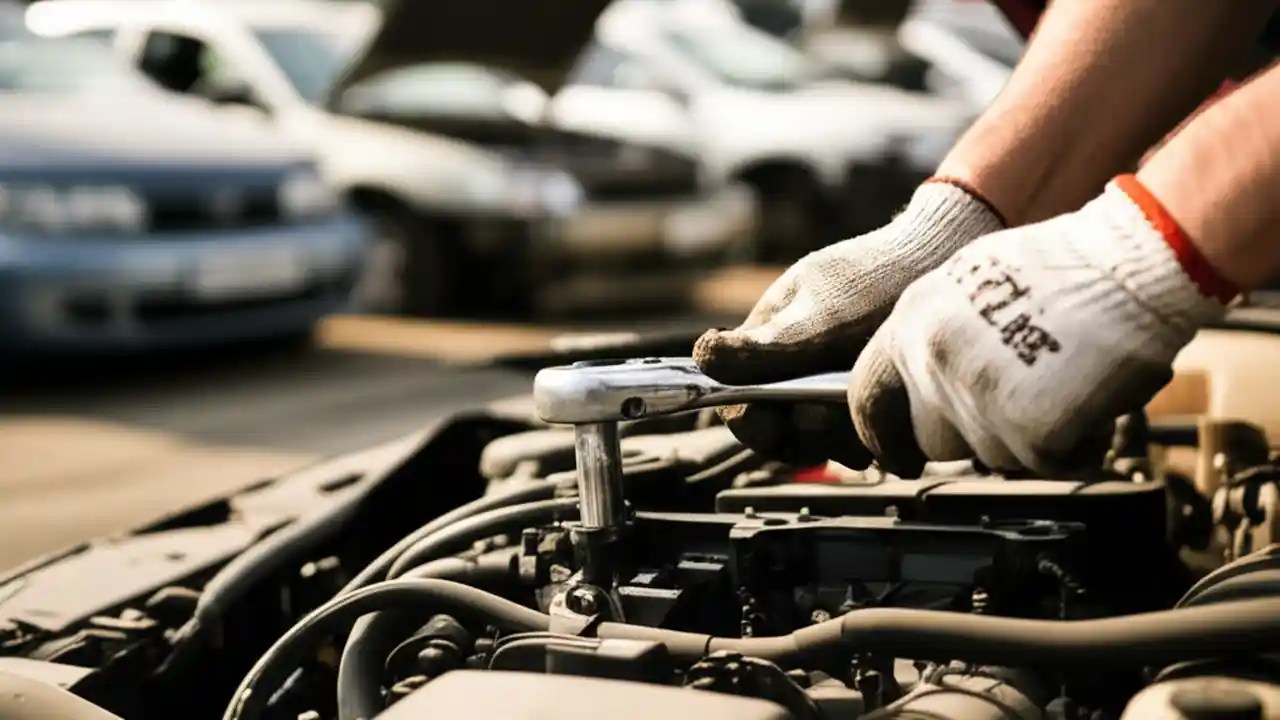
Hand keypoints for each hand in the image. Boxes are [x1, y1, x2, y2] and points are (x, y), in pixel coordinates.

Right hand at [693, 180, 1004, 465]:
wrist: (946, 262)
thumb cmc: (876, 278)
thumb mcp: (819, 315)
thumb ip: (766, 347)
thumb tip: (703, 355)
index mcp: (765, 347)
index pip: (739, 402)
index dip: (749, 421)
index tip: (768, 425)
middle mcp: (794, 374)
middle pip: (782, 431)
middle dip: (804, 434)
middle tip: (829, 418)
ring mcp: (832, 390)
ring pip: (822, 440)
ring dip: (841, 441)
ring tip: (866, 417)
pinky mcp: (870, 401)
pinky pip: (861, 438)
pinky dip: (873, 435)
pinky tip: (893, 421)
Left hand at [849, 178, 1231, 477]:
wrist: (1131, 264)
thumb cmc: (1064, 267)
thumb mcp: (970, 283)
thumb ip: (933, 335)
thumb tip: (914, 383)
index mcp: (912, 322)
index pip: (866, 398)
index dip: (882, 433)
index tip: (896, 454)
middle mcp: (932, 362)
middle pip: (931, 441)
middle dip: (969, 435)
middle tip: (1016, 401)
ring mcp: (976, 399)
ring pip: (988, 456)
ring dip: (1024, 438)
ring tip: (1060, 384)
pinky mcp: (1026, 432)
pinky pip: (1040, 464)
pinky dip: (1069, 445)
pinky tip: (1087, 400)